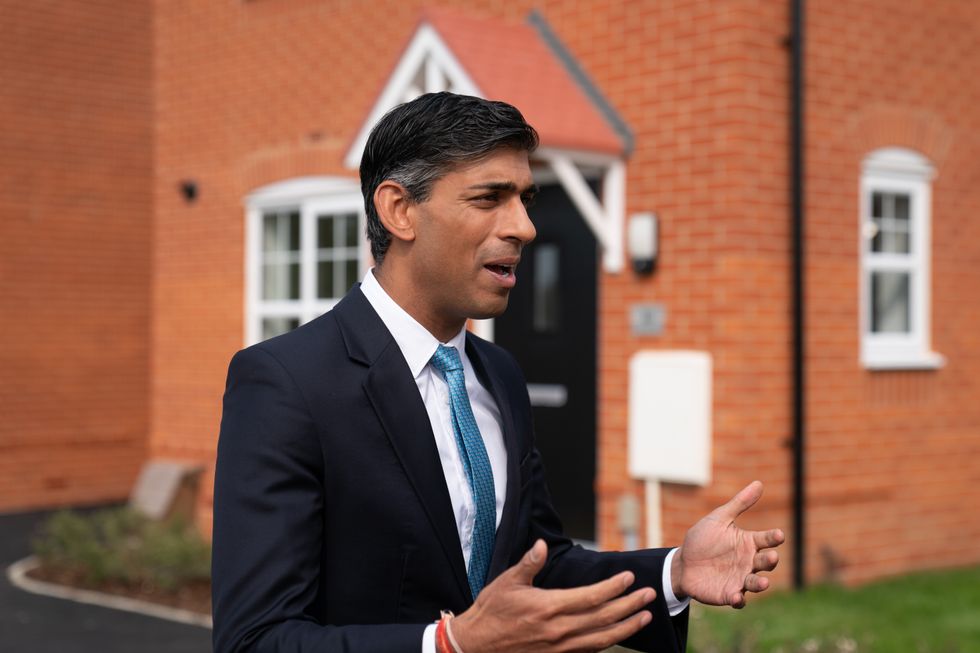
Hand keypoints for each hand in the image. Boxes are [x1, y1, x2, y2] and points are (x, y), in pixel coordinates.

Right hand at [452, 539, 655, 652]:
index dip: (613, 587)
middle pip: (603, 619)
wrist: (476, 646)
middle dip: (629, 606)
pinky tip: (618, 636)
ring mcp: (559, 648)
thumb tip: (541, 545)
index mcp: (548, 608)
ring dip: (626, 628)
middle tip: (649, 595)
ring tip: (644, 617)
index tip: (629, 578)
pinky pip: (588, 652)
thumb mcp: (507, 582)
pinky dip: (606, 644)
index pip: (590, 597)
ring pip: (601, 639)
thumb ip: (529, 563)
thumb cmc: (491, 611)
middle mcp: (558, 630)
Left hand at [671, 481, 784, 607]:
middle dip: (770, 560)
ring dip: (760, 584)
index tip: (778, 534)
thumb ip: (739, 504)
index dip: (773, 537)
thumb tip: (759, 483)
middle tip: (771, 557)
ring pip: (756, 583)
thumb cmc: (703, 539)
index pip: (766, 539)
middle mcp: (749, 562)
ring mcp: (740, 579)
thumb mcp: (719, 519)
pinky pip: (738, 599)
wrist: (683, 563)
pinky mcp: (729, 594)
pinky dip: (739, 599)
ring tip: (763, 582)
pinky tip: (736, 597)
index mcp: (749, 543)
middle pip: (765, 562)